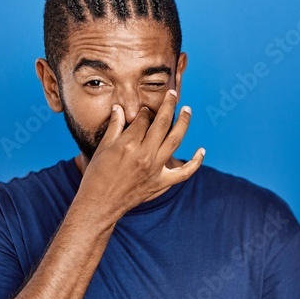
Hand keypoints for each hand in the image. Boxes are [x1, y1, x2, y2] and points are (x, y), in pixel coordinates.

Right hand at [78, 90, 204, 219]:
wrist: (100, 204)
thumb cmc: (97, 175)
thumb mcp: (103, 148)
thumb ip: (115, 127)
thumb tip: (120, 109)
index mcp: (128, 144)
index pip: (144, 120)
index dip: (146, 111)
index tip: (146, 109)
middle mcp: (145, 155)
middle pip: (162, 124)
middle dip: (168, 105)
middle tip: (173, 94)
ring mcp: (155, 169)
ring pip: (175, 141)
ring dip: (183, 123)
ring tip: (187, 110)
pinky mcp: (161, 183)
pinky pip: (184, 172)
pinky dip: (195, 162)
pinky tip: (202, 150)